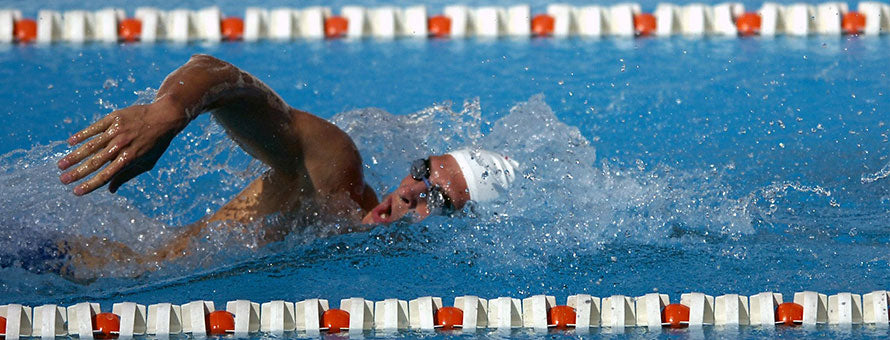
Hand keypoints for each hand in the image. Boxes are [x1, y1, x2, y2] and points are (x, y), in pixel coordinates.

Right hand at [58, 99, 186, 194]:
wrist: (164, 116)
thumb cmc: (156, 143)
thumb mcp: (147, 162)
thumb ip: (127, 175)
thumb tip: (110, 190)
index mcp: (130, 158)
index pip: (106, 175)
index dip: (90, 185)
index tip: (76, 192)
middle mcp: (121, 145)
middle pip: (95, 162)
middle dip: (77, 173)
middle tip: (62, 180)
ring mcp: (117, 131)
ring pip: (91, 145)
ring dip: (74, 156)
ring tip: (61, 165)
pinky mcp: (114, 118)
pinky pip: (94, 127)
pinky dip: (82, 135)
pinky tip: (70, 142)